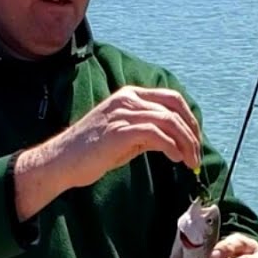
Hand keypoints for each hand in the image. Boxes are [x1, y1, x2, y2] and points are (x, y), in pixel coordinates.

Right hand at [34, 85, 202, 190]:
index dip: (189, 118)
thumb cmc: (90, 152)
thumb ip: (146, 133)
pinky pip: (157, 134)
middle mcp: (128, 99)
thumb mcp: (123, 136)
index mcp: (129, 96)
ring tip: (191, 161)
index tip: (196, 139)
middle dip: (192, 131)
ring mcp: (123, 113)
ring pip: (169, 121)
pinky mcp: (120, 131)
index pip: (171, 98)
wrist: (61, 161)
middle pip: (174, 107)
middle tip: (197, 154)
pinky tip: (175, 159)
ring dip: (186, 143)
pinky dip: (172, 147)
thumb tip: (173, 141)